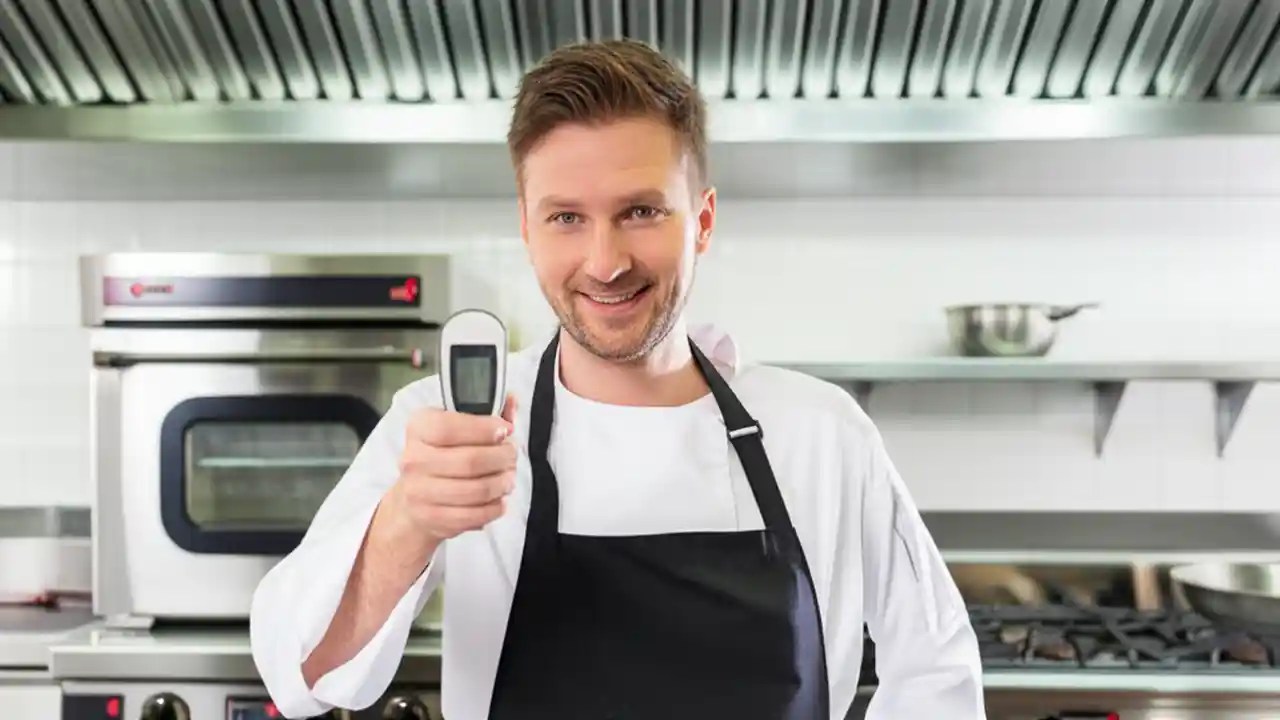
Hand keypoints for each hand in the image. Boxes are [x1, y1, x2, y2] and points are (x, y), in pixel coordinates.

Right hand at [393, 393, 518, 540]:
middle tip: (512, 456)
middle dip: (502, 457)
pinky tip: (499, 499)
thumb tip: (512, 400)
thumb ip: (487, 412)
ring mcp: (420, 492)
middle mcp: (413, 459)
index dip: (484, 429)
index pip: (449, 427)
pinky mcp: (432, 517)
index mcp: (419, 428)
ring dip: (502, 483)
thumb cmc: (442, 454)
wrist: (414, 497)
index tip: (505, 430)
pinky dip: (495, 507)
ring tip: (508, 477)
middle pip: (470, 461)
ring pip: (476, 490)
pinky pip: (474, 515)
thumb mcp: (458, 425)